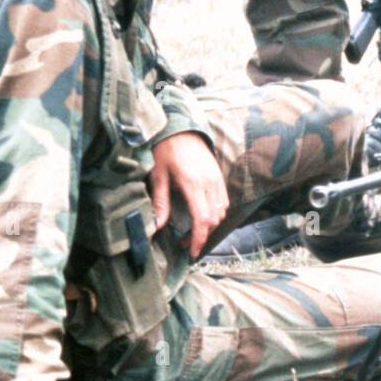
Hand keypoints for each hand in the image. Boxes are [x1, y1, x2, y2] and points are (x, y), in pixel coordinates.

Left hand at [149, 131, 227, 256]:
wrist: (180, 128)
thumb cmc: (166, 150)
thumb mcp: (158, 176)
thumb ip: (160, 203)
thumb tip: (157, 227)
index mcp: (193, 184)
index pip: (202, 220)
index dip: (198, 239)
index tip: (191, 252)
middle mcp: (209, 183)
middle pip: (213, 220)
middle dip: (201, 236)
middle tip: (185, 243)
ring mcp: (217, 179)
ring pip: (221, 212)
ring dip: (209, 225)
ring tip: (192, 231)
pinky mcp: (219, 176)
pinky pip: (223, 201)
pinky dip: (215, 213)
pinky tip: (202, 215)